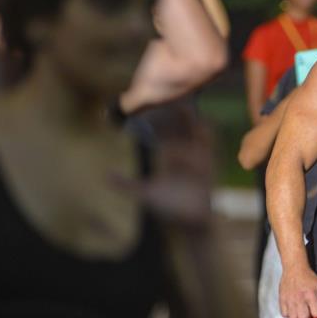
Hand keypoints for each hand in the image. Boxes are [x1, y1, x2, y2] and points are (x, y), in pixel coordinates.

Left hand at [112, 103, 212, 232]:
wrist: (190, 221)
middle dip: (177, 113)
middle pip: (180, 129)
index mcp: (169, 157)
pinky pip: (210, 147)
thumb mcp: (145, 193)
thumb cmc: (169, 208)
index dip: (158, 119)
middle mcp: (183, 155)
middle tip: (170, 95)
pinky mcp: (208, 165)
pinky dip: (208, 135)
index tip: (151, 104)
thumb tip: (106, 176)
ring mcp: (197, 158)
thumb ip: (126, 184)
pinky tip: (204, 123)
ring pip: (194, 134)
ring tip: (186, 105)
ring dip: (191, 121)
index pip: (163, 134)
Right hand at [279, 265, 316, 317]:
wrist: (295, 268)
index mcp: (311, 294)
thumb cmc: (310, 279)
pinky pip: (284, 315)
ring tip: (299, 308)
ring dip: (297, 315)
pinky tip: (292, 307)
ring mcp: (289, 300)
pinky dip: (288, 313)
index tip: (316, 306)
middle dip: (307, 315)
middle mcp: (300, 298)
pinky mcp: (281, 300)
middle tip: (307, 308)